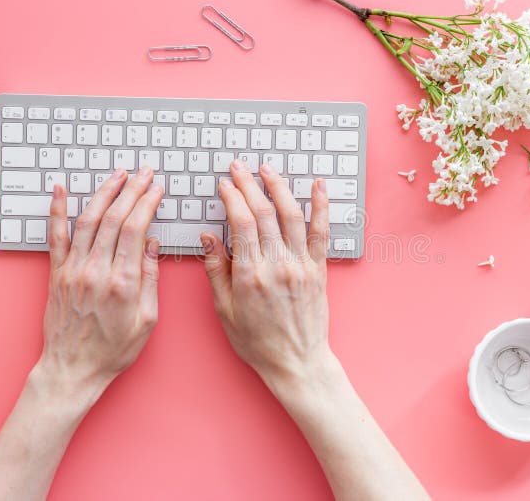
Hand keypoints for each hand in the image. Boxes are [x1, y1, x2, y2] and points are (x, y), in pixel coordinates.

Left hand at [39, 166, 163, 395]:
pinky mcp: (56, 274)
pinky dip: (57, 210)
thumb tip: (153, 245)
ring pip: (89, 220)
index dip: (147, 203)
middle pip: (115, 218)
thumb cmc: (113, 350)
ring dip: (104, 193)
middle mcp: (96, 271)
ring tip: (117, 174)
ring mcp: (73, 270)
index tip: (156, 188)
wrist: (72, 369)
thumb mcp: (147, 320)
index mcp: (123, 283)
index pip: (137, 229)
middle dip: (132, 190)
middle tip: (144, 172)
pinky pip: (56, 236)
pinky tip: (61, 190)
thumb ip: (151, 279)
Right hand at [200, 160, 333, 388]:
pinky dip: (321, 206)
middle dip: (249, 184)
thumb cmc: (257, 342)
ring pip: (292, 215)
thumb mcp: (225, 311)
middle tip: (239, 167)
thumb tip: (209, 236)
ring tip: (268, 169)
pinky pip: (321, 232)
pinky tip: (318, 185)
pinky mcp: (318, 269)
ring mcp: (301, 265)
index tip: (225, 183)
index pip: (241, 223)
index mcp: (250, 275)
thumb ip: (217, 270)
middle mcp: (278, 265)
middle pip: (264, 213)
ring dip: (279, 187)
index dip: (232, 197)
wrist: (296, 362)